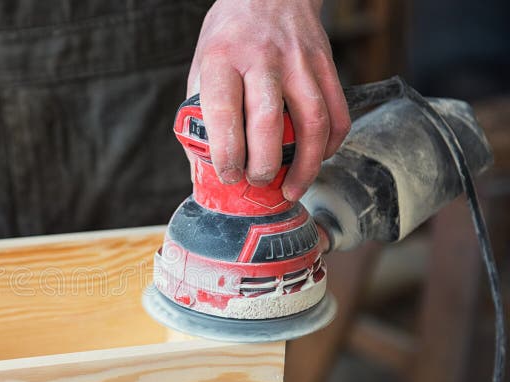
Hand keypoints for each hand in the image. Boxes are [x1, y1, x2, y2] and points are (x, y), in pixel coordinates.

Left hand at [188, 0, 350, 200]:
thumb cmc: (229, 37)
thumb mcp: (201, 67)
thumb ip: (199, 117)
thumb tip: (202, 173)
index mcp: (223, 60)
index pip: (224, 112)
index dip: (226, 153)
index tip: (228, 176)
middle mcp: (262, 58)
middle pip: (269, 121)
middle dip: (264, 164)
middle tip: (257, 183)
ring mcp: (299, 61)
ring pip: (312, 121)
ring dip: (305, 164)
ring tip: (291, 189)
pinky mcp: (326, 64)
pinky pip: (337, 113)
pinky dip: (330, 145)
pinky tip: (316, 160)